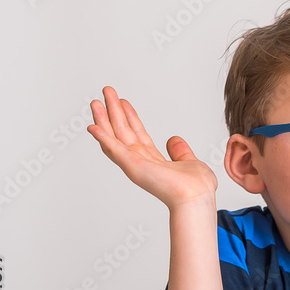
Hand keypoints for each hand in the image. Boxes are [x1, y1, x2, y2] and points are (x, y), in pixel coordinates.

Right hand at [87, 86, 217, 208]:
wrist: (197, 197)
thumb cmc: (197, 188)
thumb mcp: (190, 161)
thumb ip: (180, 151)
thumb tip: (174, 140)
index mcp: (154, 160)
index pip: (137, 134)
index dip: (130, 117)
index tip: (123, 102)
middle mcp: (141, 161)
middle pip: (123, 131)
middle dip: (114, 111)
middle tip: (106, 92)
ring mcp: (135, 164)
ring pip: (114, 136)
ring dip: (103, 119)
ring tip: (95, 101)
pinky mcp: (132, 166)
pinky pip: (114, 149)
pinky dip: (103, 138)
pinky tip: (92, 126)